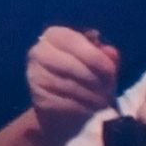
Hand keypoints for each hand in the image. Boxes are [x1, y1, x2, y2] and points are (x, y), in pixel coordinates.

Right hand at [26, 26, 121, 141]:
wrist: (63, 101)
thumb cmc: (84, 73)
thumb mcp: (97, 60)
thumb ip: (105, 54)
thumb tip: (111, 53)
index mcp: (53, 35)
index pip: (72, 41)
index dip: (94, 56)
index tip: (111, 72)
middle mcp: (38, 52)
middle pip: (69, 65)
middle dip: (93, 79)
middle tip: (109, 91)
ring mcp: (34, 75)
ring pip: (66, 85)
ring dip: (89, 95)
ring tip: (104, 102)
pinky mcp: (37, 97)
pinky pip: (61, 103)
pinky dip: (80, 107)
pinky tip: (91, 109)